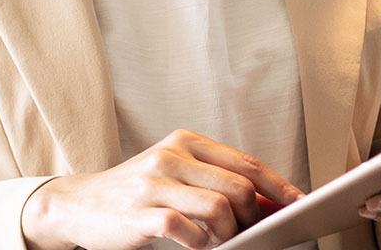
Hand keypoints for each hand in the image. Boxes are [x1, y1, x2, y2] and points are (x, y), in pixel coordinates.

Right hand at [21, 128, 303, 249]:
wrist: (80, 203)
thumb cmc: (138, 191)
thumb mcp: (178, 174)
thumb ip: (217, 181)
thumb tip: (267, 202)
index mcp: (187, 141)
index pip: (246, 162)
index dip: (277, 185)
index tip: (299, 202)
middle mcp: (173, 155)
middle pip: (238, 186)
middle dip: (254, 216)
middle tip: (252, 233)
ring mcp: (155, 183)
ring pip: (218, 208)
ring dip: (230, 234)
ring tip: (223, 243)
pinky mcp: (140, 212)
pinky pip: (185, 231)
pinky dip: (200, 245)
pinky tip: (198, 247)